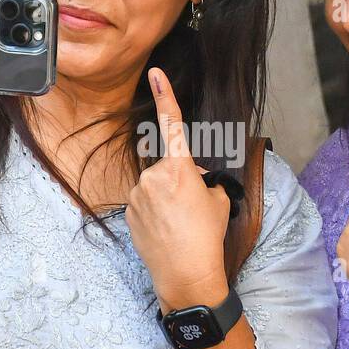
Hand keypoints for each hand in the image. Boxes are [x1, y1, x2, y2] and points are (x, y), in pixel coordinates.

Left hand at [126, 67, 231, 311]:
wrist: (187, 275)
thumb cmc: (207, 238)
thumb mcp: (219, 202)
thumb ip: (205, 181)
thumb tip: (195, 179)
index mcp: (180, 169)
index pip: (172, 125)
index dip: (166, 96)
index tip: (156, 73)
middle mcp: (153, 177)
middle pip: (169, 168)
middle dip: (181, 180)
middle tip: (194, 208)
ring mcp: (137, 195)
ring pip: (155, 187)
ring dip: (167, 198)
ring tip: (181, 224)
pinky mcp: (129, 213)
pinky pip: (144, 204)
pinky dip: (155, 213)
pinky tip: (166, 232)